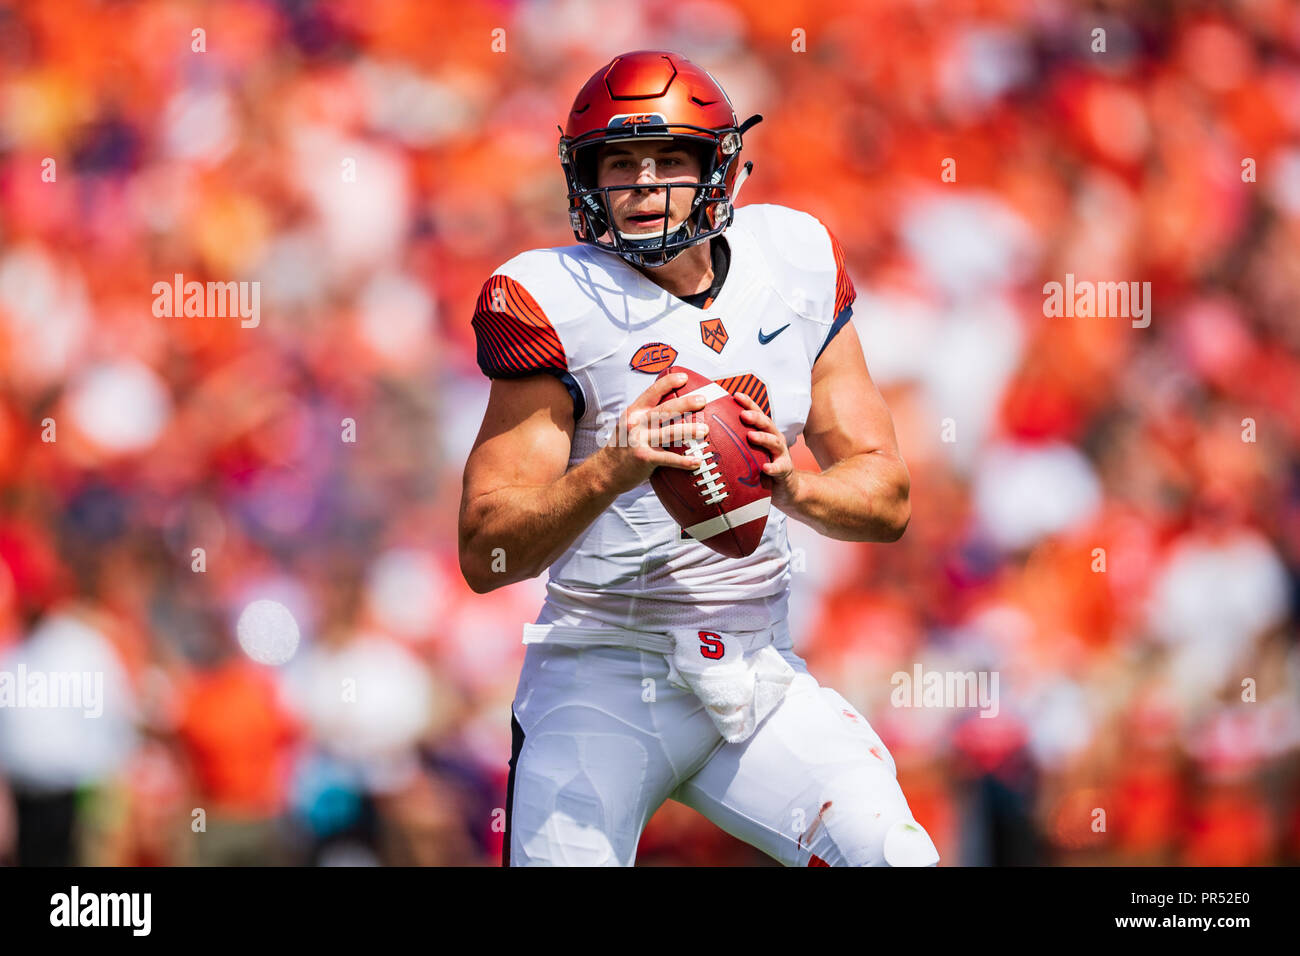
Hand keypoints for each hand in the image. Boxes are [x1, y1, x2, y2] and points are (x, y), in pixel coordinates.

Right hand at [595, 372, 709, 494]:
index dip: (668, 382)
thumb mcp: (629, 425)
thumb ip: (646, 415)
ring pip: (669, 432)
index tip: (684, 377)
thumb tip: (672, 407)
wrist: (604, 471)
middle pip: (664, 410)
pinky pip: (667, 458)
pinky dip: (684, 461)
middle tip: (703, 400)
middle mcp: (636, 423)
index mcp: (634, 412)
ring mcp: (639, 440)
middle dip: (685, 403)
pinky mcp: (643, 458)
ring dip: (689, 430)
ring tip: (705, 430)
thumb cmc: (623, 447)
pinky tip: (697, 461)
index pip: (652, 393)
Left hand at [734, 391, 800, 509]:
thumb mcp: (750, 451)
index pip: (756, 414)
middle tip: (743, 414)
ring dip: (763, 438)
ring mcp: (781, 454)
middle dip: (755, 417)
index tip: (735, 395)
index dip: (748, 403)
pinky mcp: (785, 470)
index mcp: (765, 432)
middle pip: (766, 423)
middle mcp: (774, 439)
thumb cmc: (763, 465)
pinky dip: (772, 467)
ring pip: (774, 442)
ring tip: (751, 436)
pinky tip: (765, 468)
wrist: (785, 486)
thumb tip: (709, 433)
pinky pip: (779, 468)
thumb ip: (736, 442)